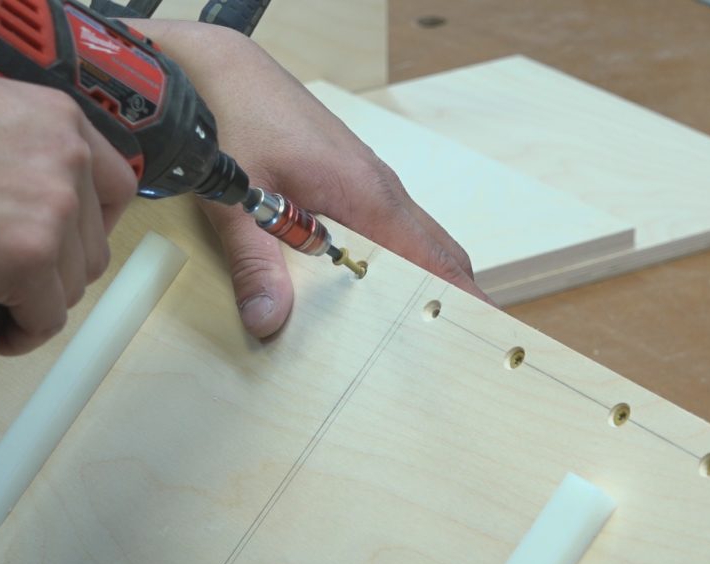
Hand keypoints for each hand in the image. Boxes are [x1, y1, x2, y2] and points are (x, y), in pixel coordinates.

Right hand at [0, 70, 136, 353]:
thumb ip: (20, 142)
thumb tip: (22, 182)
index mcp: (61, 122)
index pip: (116, 185)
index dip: (95, 222)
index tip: (71, 239)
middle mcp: (69, 163)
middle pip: (93, 242)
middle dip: (61, 266)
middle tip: (23, 276)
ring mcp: (54, 212)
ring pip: (73, 282)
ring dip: (40, 297)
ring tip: (4, 301)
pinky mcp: (28, 258)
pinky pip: (46, 316)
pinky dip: (25, 332)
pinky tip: (1, 331)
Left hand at [125, 21, 491, 337]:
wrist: (221, 67)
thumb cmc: (236, 116)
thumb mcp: (238, 198)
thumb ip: (257, 263)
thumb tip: (270, 321)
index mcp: (369, 195)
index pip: (436, 259)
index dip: (464, 299)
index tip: (487, 335)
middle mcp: (381, 188)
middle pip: (440, 252)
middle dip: (456, 298)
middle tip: (459, 349)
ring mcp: (369, 182)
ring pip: (418, 240)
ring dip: (428, 281)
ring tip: (425, 331)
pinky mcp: (352, 180)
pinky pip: (393, 228)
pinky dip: (402, 262)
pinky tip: (375, 289)